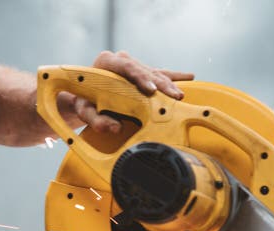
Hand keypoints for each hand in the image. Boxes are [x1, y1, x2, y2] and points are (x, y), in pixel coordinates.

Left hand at [74, 50, 194, 133]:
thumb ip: (95, 120)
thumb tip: (115, 128)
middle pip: (145, 70)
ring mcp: (133, 65)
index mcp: (106, 62)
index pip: (127, 68)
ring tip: (181, 96)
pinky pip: (160, 73)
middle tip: (174, 96)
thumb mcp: (85, 112)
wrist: (84, 95)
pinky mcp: (142, 73)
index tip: (151, 90)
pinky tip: (190, 77)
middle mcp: (122, 59)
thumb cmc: (84, 102)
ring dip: (169, 85)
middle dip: (161, 85)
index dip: (141, 78)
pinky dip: (174, 77)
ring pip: (155, 73)